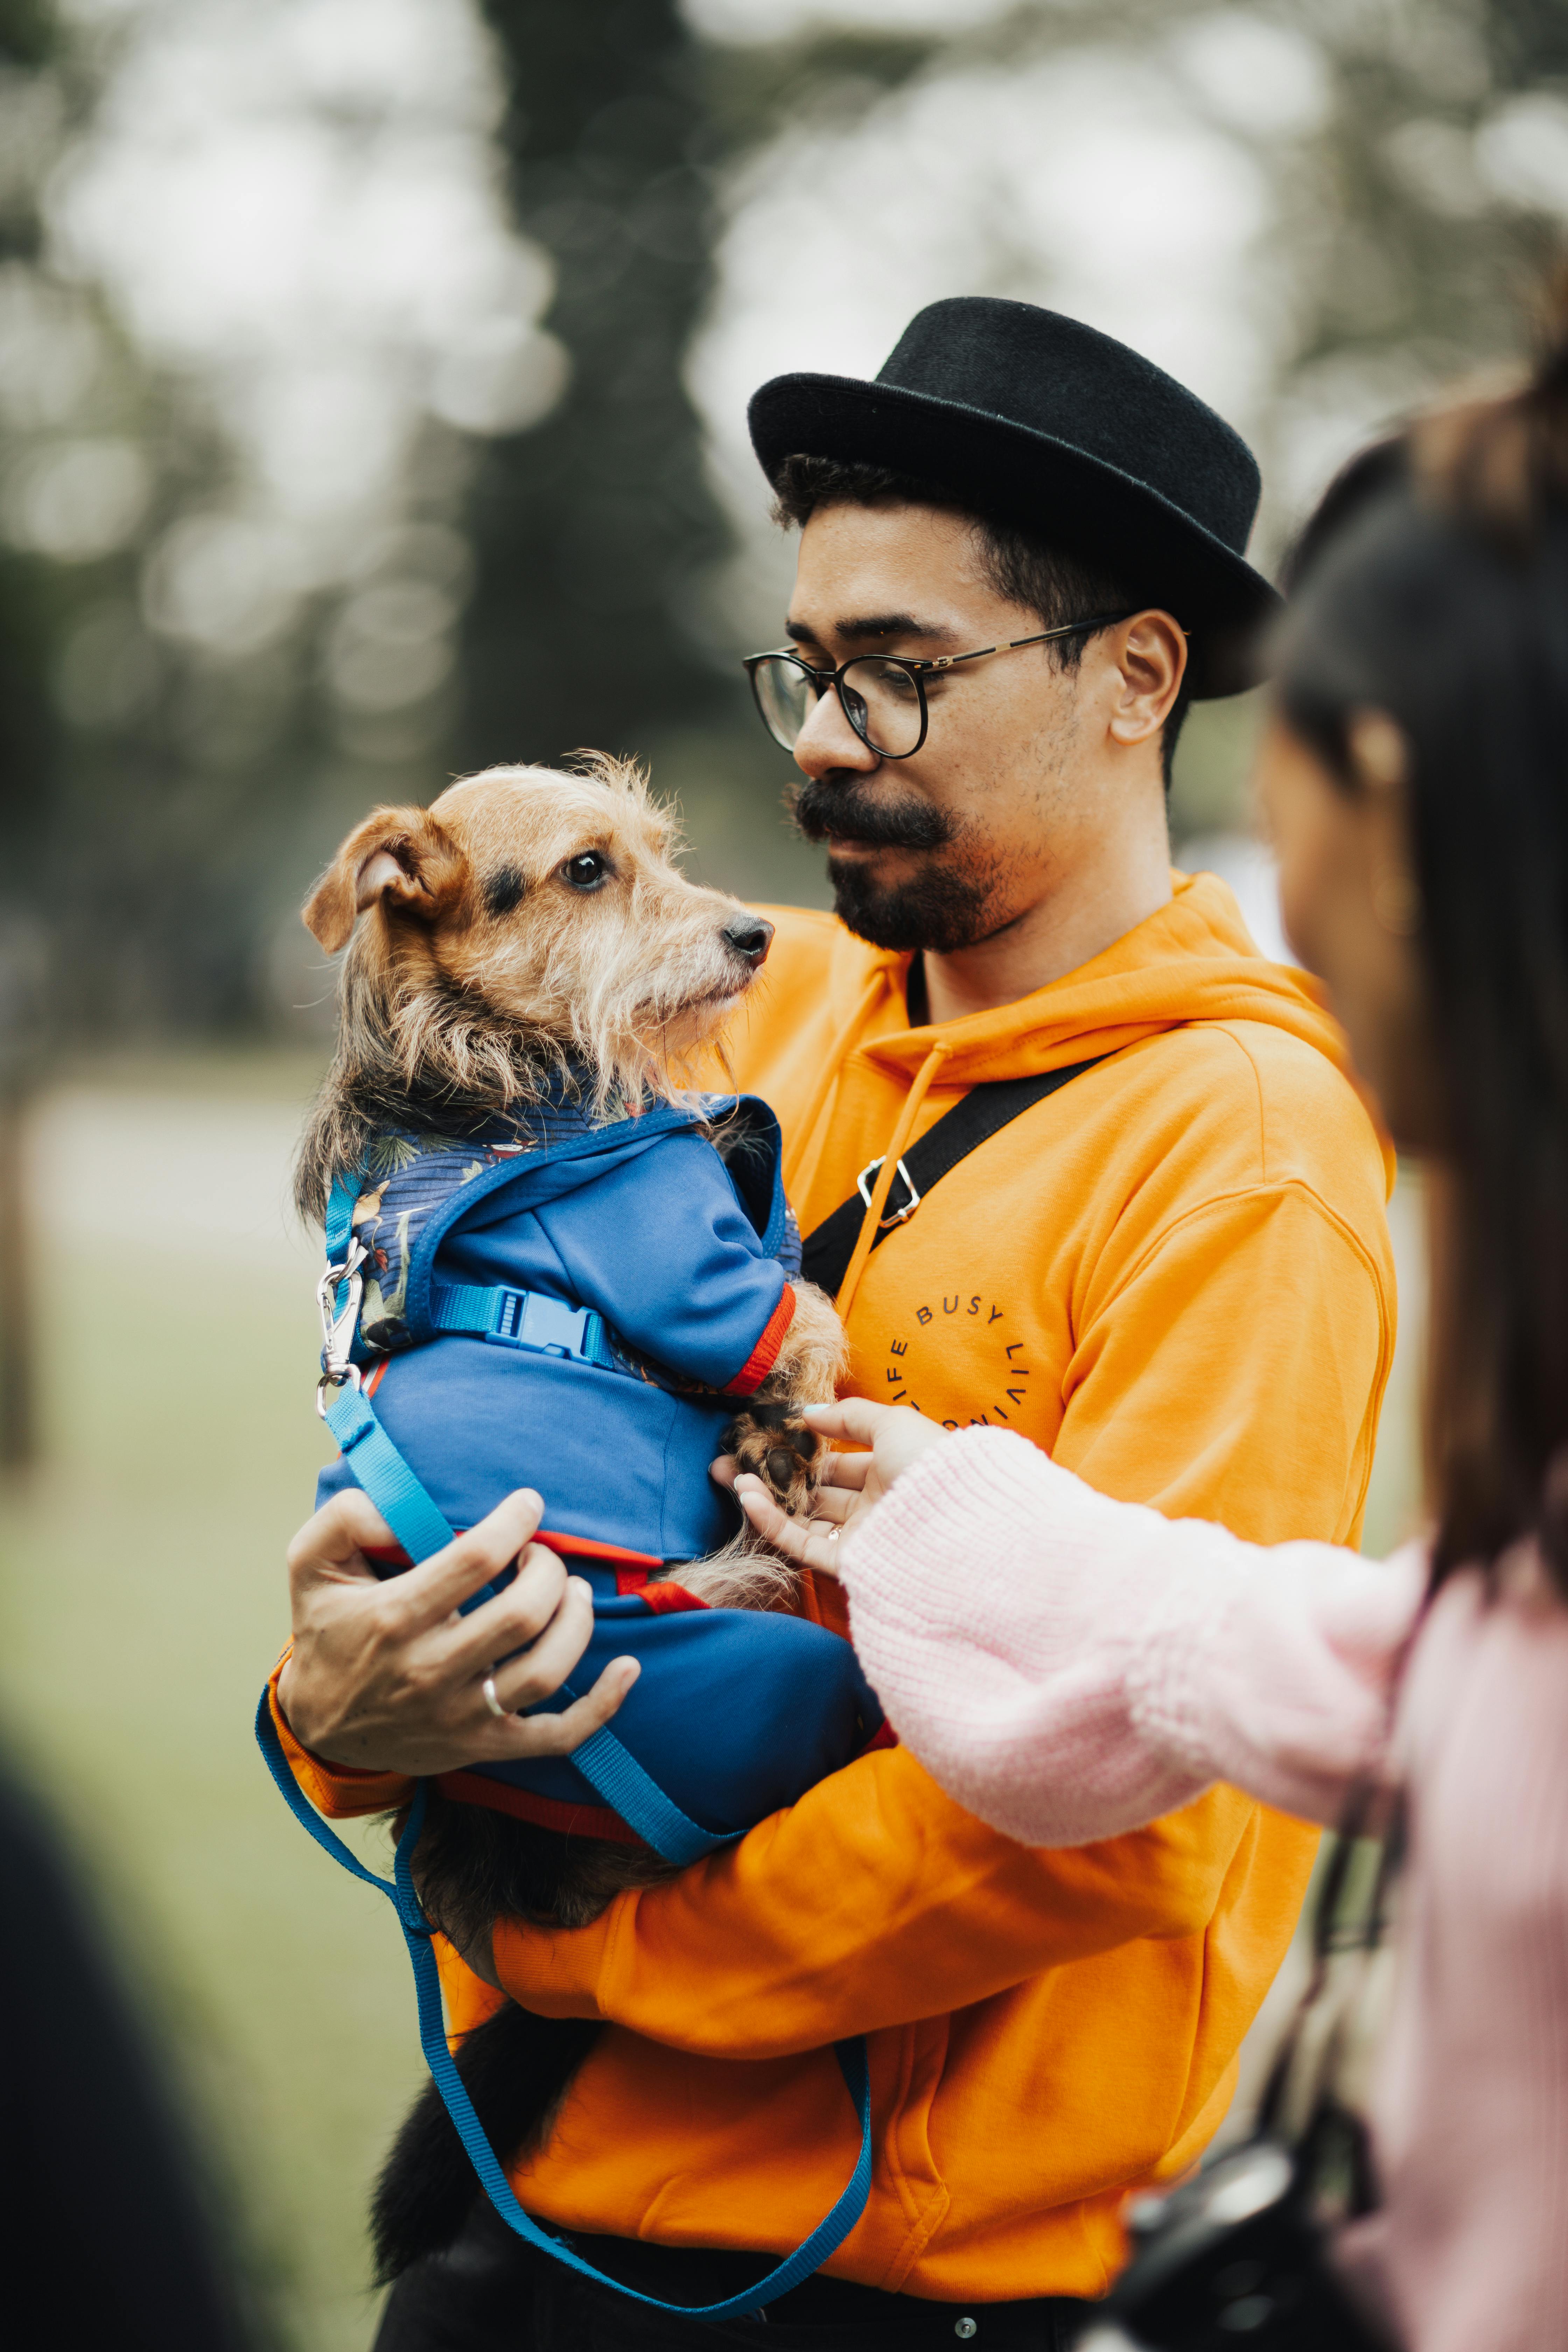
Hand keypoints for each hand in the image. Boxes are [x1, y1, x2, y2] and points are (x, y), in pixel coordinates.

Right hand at [276, 1486, 637, 1773]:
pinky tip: (628, 1668)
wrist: (318, 1725)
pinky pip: (558, 1736)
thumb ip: (344, 1517)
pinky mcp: (484, 1747)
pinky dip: (602, 1706)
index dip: (514, 1522)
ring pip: (545, 1671)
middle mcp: (431, 1672)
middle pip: (521, 1615)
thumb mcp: (311, 1564)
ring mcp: (462, 1717)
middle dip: (547, 1571)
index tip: (528, 1504)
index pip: (476, 1559)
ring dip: (576, 1622)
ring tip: (573, 1592)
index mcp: (394, 1618)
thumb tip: (393, 1505)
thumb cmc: (327, 1630)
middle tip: (541, 1555)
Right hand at [714, 1397, 949, 1576]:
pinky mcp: (850, 1566)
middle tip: (728, 1461)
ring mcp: (862, 1538)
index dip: (801, 1451)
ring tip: (731, 1476)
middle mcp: (876, 1507)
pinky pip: (803, 1544)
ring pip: (803, 1519)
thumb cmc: (931, 1465)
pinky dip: (772, 1523)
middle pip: (815, 1492)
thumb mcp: (893, 1423)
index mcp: (890, 1472)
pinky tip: (747, 1497)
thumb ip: (848, 1416)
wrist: (960, 1524)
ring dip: (765, 1498)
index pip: (837, 1463)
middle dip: (772, 1477)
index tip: (763, 1439)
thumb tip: (807, 1413)